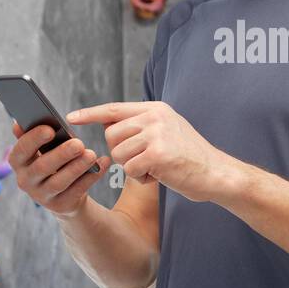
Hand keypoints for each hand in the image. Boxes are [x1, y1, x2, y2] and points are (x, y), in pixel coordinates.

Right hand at [8, 120, 108, 215]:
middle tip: (78, 143)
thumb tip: (17, 123)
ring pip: (59, 182)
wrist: (64, 192)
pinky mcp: (60, 206)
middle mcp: (26, 180)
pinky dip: (91, 177)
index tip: (50, 129)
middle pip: (42, 167)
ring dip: (77, 167)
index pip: (20, 150)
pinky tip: (103, 163)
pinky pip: (77, 191)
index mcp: (18, 162)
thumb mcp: (42, 149)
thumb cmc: (52, 160)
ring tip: (92, 155)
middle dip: (61, 154)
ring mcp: (42, 196)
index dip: (33, 140)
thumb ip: (33, 135)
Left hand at [67, 101, 230, 202]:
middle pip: (111, 135)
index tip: (71, 117)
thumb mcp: (167, 131)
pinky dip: (141, 178)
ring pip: (118, 154)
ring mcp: (157, 134)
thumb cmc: (189, 157)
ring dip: (132, 168)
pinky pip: (130, 169)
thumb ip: (141, 125)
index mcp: (155, 109)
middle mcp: (155, 117)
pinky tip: (159, 176)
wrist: (217, 174)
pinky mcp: (158, 154)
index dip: (90, 113)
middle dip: (121, 153)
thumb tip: (108, 126)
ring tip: (155, 168)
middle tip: (144, 161)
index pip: (114, 109)